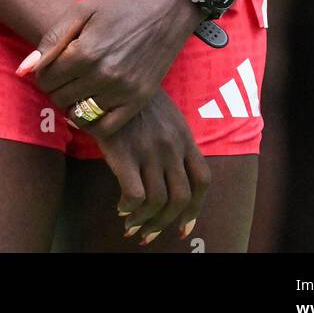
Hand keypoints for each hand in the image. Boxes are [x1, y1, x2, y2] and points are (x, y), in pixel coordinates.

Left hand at [16, 0, 199, 135]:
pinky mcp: (138, 101)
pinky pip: (104, 128)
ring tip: (78, 85)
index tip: (52, 65)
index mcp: (85, 51)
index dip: (42, 72)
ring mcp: (122, 91)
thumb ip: (51, 40)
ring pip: (78, 114)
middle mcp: (103, 75)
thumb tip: (23, 70)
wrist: (165, 11)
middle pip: (59, 98)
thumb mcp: (81, 11)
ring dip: (71, 103)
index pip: (45, 79)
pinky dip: (91, 121)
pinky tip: (90, 104)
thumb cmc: (119, 7)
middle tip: (65, 74)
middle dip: (56, 87)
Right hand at [86, 88, 210, 246]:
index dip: (196, 209)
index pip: (203, 180)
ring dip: (145, 222)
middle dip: (166, 223)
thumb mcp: (166, 114)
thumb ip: (175, 140)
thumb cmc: (135, 99)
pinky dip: (129, 208)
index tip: (183, 226)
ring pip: (157, 201)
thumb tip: (174, 175)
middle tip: (150, 234)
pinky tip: (120, 208)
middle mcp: (171, 145)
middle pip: (181, 198)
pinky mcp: (124, 153)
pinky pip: (134, 195)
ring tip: (132, 225)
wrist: (110, 78)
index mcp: (184, 136)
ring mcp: (149, 150)